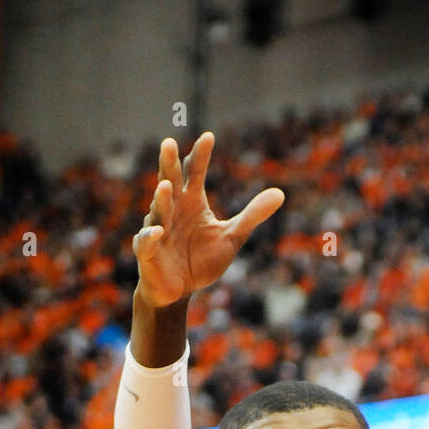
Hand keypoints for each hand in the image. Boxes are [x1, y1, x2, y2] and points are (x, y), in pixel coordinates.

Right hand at [133, 133, 284, 307]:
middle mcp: (172, 209)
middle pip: (170, 181)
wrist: (178, 290)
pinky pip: (148, 242)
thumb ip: (252, 215)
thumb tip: (281, 193)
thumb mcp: (232, 237)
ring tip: (165, 186)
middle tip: (169, 143)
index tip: (209, 137)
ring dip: (161, 199)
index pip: (194, 172)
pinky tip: (158, 232)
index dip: (201, 156)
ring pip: (159, 211)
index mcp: (191, 202)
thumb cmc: (201, 260)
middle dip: (168, 164)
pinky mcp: (148, 251)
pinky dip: (151, 236)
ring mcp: (158, 228)